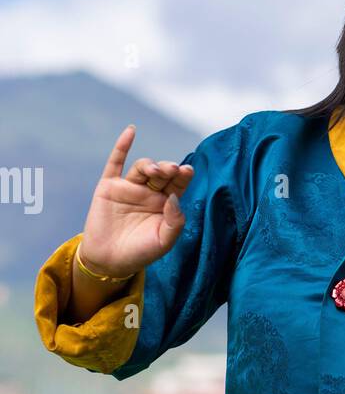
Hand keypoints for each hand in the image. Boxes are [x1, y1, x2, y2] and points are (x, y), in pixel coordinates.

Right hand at [78, 124, 195, 278]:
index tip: (187, 170)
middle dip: (168, 169)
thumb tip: (174, 198)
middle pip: (162, 173)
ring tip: (156, 171)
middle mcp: (149, 192)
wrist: (109, 262)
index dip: (183, 175)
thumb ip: (174, 221)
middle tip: (172, 171)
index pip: (177, 184)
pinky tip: (131, 131)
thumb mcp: (164, 242)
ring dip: (150, 165)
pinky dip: (123, 146)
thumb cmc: (140, 253)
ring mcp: (129, 188)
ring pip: (143, 167)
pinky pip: (116, 162)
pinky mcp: (109, 187)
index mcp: (166, 204)